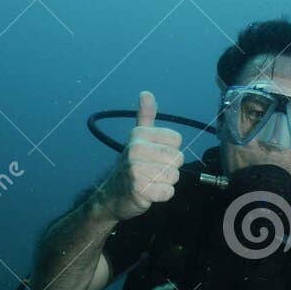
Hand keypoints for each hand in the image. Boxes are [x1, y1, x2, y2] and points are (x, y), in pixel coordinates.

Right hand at [97, 90, 182, 220]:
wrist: (112, 195)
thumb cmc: (131, 166)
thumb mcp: (137, 139)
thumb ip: (145, 116)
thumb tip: (146, 93)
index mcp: (139, 135)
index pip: (177, 140)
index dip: (170, 150)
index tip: (155, 156)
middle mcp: (136, 150)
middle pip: (178, 158)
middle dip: (169, 168)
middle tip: (152, 171)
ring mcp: (136, 170)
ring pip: (174, 176)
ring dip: (165, 182)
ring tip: (151, 181)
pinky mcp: (140, 189)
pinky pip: (168, 192)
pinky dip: (162, 195)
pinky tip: (150, 192)